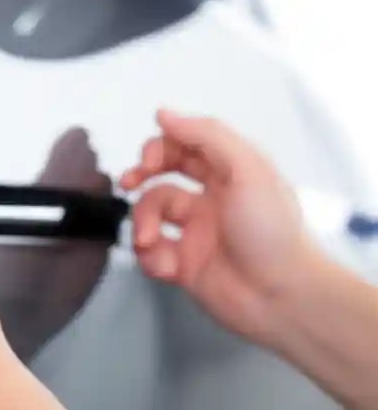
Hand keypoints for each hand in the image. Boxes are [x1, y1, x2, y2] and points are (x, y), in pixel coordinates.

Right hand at [121, 109, 314, 343]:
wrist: (279, 296)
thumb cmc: (269, 230)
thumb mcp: (247, 170)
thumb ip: (206, 136)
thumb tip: (163, 113)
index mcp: (231, 173)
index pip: (188, 145)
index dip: (163, 145)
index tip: (148, 157)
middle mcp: (210, 199)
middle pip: (163, 175)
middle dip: (141, 175)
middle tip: (129, 182)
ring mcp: (193, 232)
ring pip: (149, 214)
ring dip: (143, 223)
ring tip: (151, 241)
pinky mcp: (181, 264)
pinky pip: (150, 252)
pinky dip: (151, 257)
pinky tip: (166, 267)